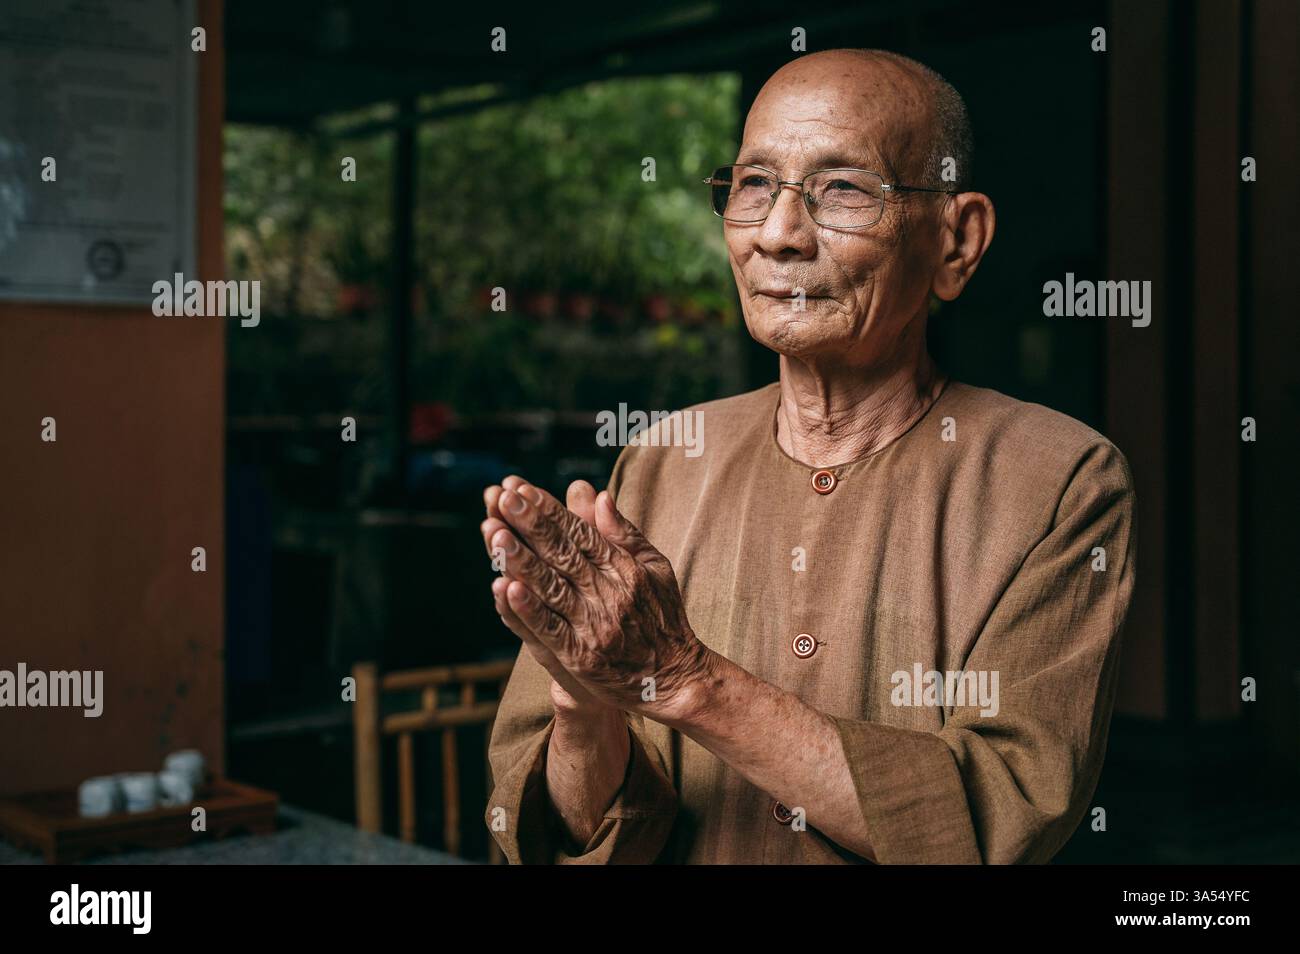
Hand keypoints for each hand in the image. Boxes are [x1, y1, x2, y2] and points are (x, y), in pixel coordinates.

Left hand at [480, 475, 712, 719]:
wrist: (674, 679)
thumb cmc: (663, 618)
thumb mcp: (654, 568)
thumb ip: (624, 533)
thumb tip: (599, 495)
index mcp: (625, 569)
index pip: (580, 532)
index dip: (549, 510)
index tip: (522, 488)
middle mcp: (609, 594)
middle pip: (562, 554)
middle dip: (530, 523)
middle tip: (503, 497)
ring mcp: (594, 626)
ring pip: (551, 587)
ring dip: (521, 560)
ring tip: (494, 533)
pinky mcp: (581, 657)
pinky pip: (550, 629)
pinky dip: (527, 609)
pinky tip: (505, 588)